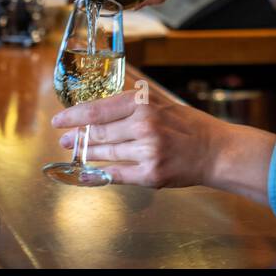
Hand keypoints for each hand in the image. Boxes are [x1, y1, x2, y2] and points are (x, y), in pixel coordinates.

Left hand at [51, 87, 225, 187]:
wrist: (216, 151)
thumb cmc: (189, 125)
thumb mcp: (162, 102)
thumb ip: (134, 100)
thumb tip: (101, 101)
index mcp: (144, 103)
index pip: (98, 109)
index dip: (74, 116)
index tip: (59, 120)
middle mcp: (144, 125)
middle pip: (98, 132)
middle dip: (77, 137)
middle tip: (65, 139)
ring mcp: (147, 151)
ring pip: (105, 153)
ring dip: (86, 154)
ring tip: (75, 152)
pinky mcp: (151, 175)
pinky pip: (116, 174)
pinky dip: (99, 174)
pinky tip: (87, 173)